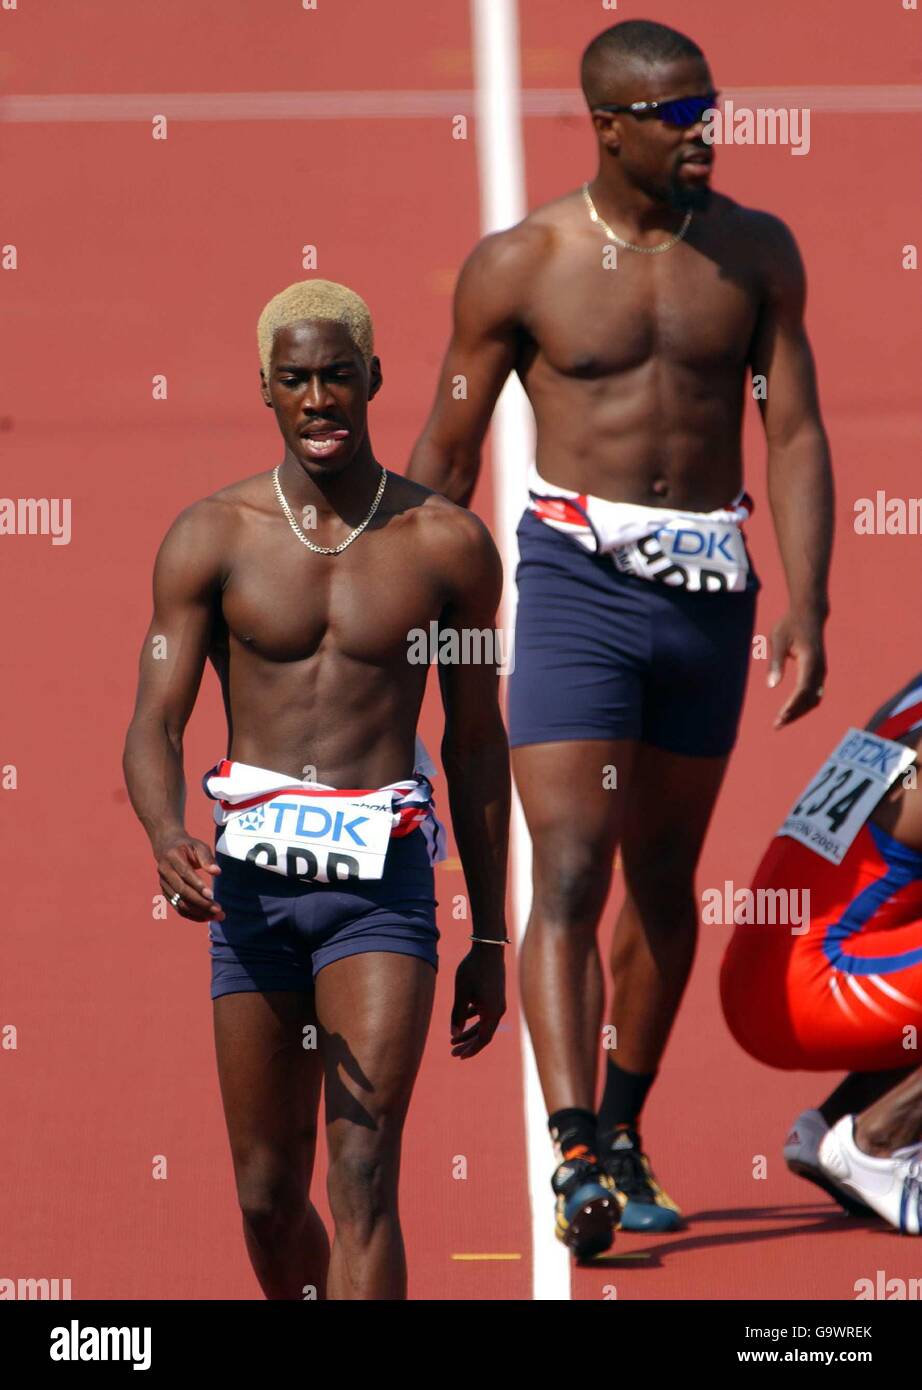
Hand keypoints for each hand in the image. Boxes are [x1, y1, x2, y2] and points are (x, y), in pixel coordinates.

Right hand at [155, 835, 223, 920]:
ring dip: (198, 912)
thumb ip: (207, 858)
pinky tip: (206, 917)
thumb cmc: (187, 846)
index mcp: (172, 857)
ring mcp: (163, 884)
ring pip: (179, 902)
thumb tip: (217, 872)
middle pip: (182, 891)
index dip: (198, 886)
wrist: (166, 847)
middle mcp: (165, 871)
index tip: (212, 895)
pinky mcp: (166, 893)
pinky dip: (192, 914)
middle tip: (218, 910)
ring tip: (217, 916)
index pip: (185, 874)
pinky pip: (178, 907)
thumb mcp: (198, 846)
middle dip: (201, 902)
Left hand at [450, 945, 505, 1058]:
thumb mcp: (461, 993)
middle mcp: (498, 1010)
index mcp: (492, 1013)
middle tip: (452, 1052)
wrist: (488, 948)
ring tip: (453, 1039)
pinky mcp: (496, 995)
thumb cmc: (472, 970)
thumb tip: (454, 1035)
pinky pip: (485, 1013)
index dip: (470, 1050)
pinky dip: (474, 1018)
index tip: (458, 1056)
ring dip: (469, 1032)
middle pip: (483, 1034)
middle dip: (468, 1044)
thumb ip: (457, 1015)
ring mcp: (498, 1003)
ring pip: (484, 1024)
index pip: (482, 1039)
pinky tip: (463, 1018)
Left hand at [768, 610, 826, 728]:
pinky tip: (790, 711)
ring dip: (799, 712)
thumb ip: (775, 663)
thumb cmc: (790, 625)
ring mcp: (821, 671)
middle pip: (809, 699)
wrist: (809, 614)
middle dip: (794, 714)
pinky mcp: (819, 672)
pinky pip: (814, 694)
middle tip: (776, 725)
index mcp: (810, 661)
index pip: (802, 689)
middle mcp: (819, 669)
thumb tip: (771, 685)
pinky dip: (803, 705)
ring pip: (814, 699)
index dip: (793, 705)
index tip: (781, 716)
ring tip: (781, 721)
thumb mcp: (778, 639)